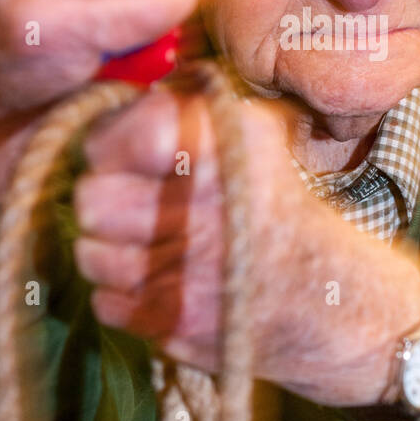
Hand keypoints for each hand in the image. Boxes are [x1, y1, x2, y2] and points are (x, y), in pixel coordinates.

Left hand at [73, 86, 419, 405]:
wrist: (329, 294)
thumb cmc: (276, 202)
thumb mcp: (254, 130)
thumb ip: (188, 104)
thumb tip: (120, 97)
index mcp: (217, 145)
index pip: (109, 139)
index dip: (106, 146)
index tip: (120, 154)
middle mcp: (200, 205)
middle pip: (91, 201)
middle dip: (104, 201)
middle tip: (132, 204)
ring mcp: (186, 269)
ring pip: (91, 254)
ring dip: (112, 251)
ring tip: (152, 244)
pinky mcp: (176, 323)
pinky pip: (106, 303)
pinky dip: (126, 296)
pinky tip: (163, 281)